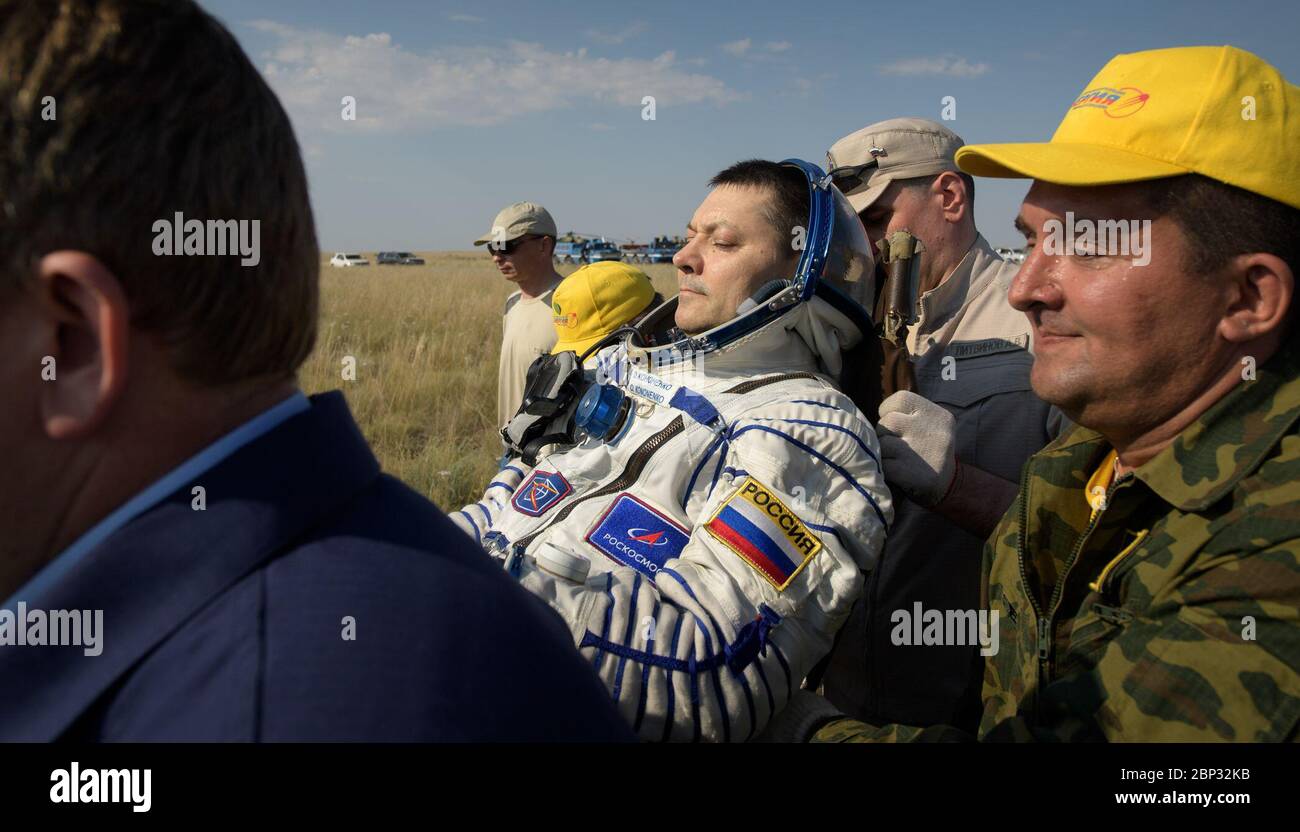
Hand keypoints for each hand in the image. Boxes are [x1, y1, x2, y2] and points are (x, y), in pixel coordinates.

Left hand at [876, 391, 957, 507]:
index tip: (895, 426)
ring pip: (881, 442)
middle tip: (894, 448)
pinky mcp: (910, 471)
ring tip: (894, 461)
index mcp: (938, 415)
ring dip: (881, 452)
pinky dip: (882, 469)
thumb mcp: (928, 427)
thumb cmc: (928, 453)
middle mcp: (932, 430)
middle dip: (884, 434)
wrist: (949, 489)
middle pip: (888, 422)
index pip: (901, 399)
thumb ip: (906, 416)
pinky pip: (881, 463)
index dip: (889, 411)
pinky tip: (893, 474)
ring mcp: (922, 451)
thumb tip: (865, 416)